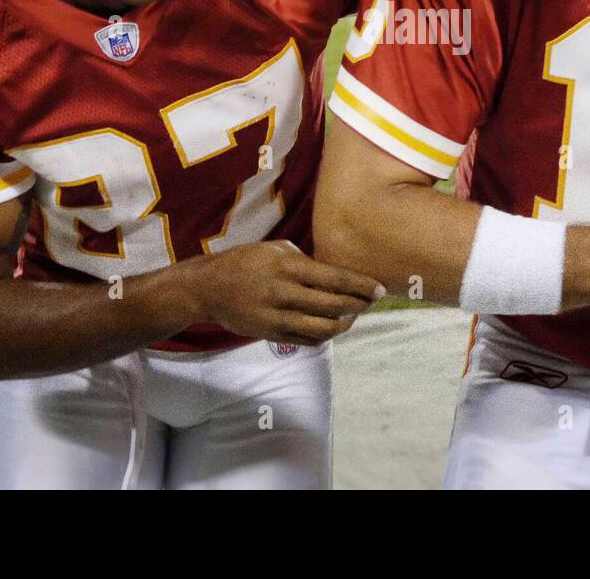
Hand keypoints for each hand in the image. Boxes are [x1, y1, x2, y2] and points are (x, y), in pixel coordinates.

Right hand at [187, 239, 384, 344]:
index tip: (380, 290)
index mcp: (288, 267)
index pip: (335, 279)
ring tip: (354, 316)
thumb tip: (335, 272)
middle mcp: (284, 293)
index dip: (361, 286)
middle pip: (334, 305)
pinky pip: (308, 340)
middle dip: (359, 305)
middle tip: (371, 302)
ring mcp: (277, 317)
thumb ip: (305, 260)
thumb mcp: (275, 249)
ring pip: (324, 328)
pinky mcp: (272, 335)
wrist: (209, 288)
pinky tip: (333, 326)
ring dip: (346, 323)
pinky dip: (326, 335)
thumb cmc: (246, 261)